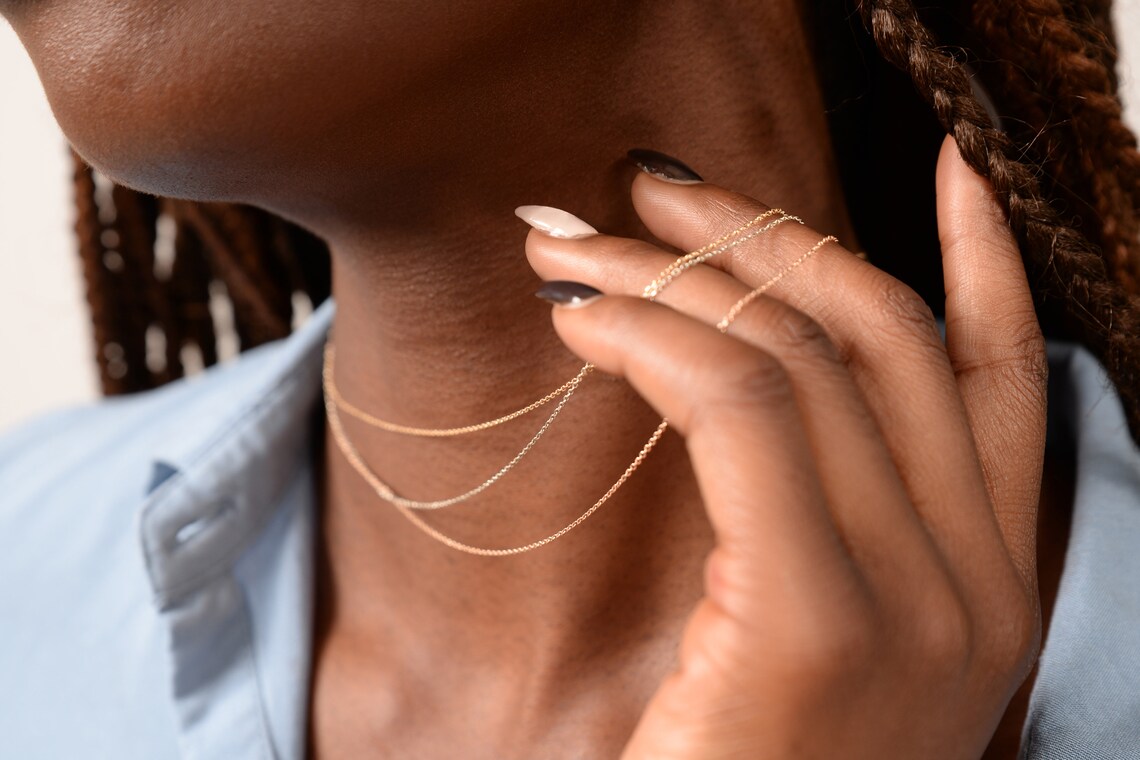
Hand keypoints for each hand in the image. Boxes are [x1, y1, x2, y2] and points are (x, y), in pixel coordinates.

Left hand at [525, 137, 1046, 758]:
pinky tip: (580, 322)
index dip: (975, 254)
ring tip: (574, 247)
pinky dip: (656, 341)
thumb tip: (747, 382)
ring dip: (676, 275)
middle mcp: (978, 583)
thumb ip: (817, 518)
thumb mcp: (808, 635)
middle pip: (879, 335)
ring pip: (803, 354)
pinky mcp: (817, 625)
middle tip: (644, 192)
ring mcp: (917, 606)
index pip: (995, 374)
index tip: (941, 159)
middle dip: (756, 237)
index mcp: (985, 582)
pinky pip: (742, 411)